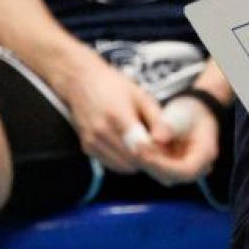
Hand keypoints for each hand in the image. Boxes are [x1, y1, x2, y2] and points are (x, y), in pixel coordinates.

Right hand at [53, 48, 171, 173]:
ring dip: (136, 162)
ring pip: (122, 166)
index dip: (157, 153)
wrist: (81, 82)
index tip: (167, 150)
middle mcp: (102, 132)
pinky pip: (111, 164)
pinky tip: (130, 148)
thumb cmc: (112, 86)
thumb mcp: (141, 96)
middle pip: (133, 160)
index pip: (141, 148)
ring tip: (145, 147)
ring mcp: (93, 141)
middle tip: (159, 150)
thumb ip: (156, 120)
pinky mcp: (87, 147)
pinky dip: (123, 161)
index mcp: (118, 116)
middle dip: (149, 159)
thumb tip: (166, 139)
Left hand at [135, 95, 219, 185]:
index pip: (185, 170)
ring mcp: (184, 170)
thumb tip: (156, 139)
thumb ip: (170, 126)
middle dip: (150, 164)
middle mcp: (197, 168)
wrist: (191, 114)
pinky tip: (133, 148)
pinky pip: (156, 169)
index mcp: (206, 154)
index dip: (162, 164)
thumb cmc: (188, 112)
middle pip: (171, 176)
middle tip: (132, 148)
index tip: (141, 150)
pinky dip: (145, 160)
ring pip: (162, 175)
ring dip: (145, 163)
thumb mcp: (181, 114)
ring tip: (131, 146)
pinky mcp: (171, 169)